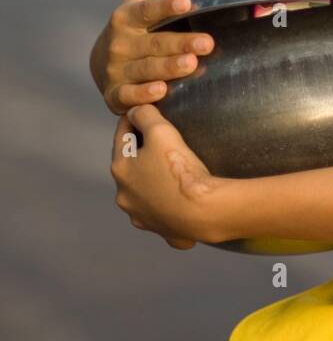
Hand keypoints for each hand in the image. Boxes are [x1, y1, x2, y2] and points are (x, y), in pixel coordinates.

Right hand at [90, 0, 214, 113]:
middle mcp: (120, 43)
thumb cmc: (135, 24)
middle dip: (180, 43)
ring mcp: (117, 70)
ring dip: (168, 67)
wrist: (103, 62)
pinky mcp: (115, 95)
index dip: (165, 5)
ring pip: (146, 69)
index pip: (147, 9)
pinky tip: (161, 91)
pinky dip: (143, 95)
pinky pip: (129, 96)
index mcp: (127, 16)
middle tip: (207, 43)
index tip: (186, 2)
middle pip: (153, 43)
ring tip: (191, 64)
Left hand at [110, 103, 230, 246]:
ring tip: (170, 173)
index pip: (122, 136)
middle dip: (141, 154)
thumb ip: (145, 115)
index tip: (142, 110)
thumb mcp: (161, 131)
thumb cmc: (179, 169)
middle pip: (130, 167)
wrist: (204, 211)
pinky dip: (169, 207)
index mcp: (121, 170)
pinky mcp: (163, 231)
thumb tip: (136, 109)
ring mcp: (142, 217)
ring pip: (144, 194)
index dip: (132, 119)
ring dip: (152, 182)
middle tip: (161, 141)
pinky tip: (181, 202)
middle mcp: (125, 196)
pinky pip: (164, 215)